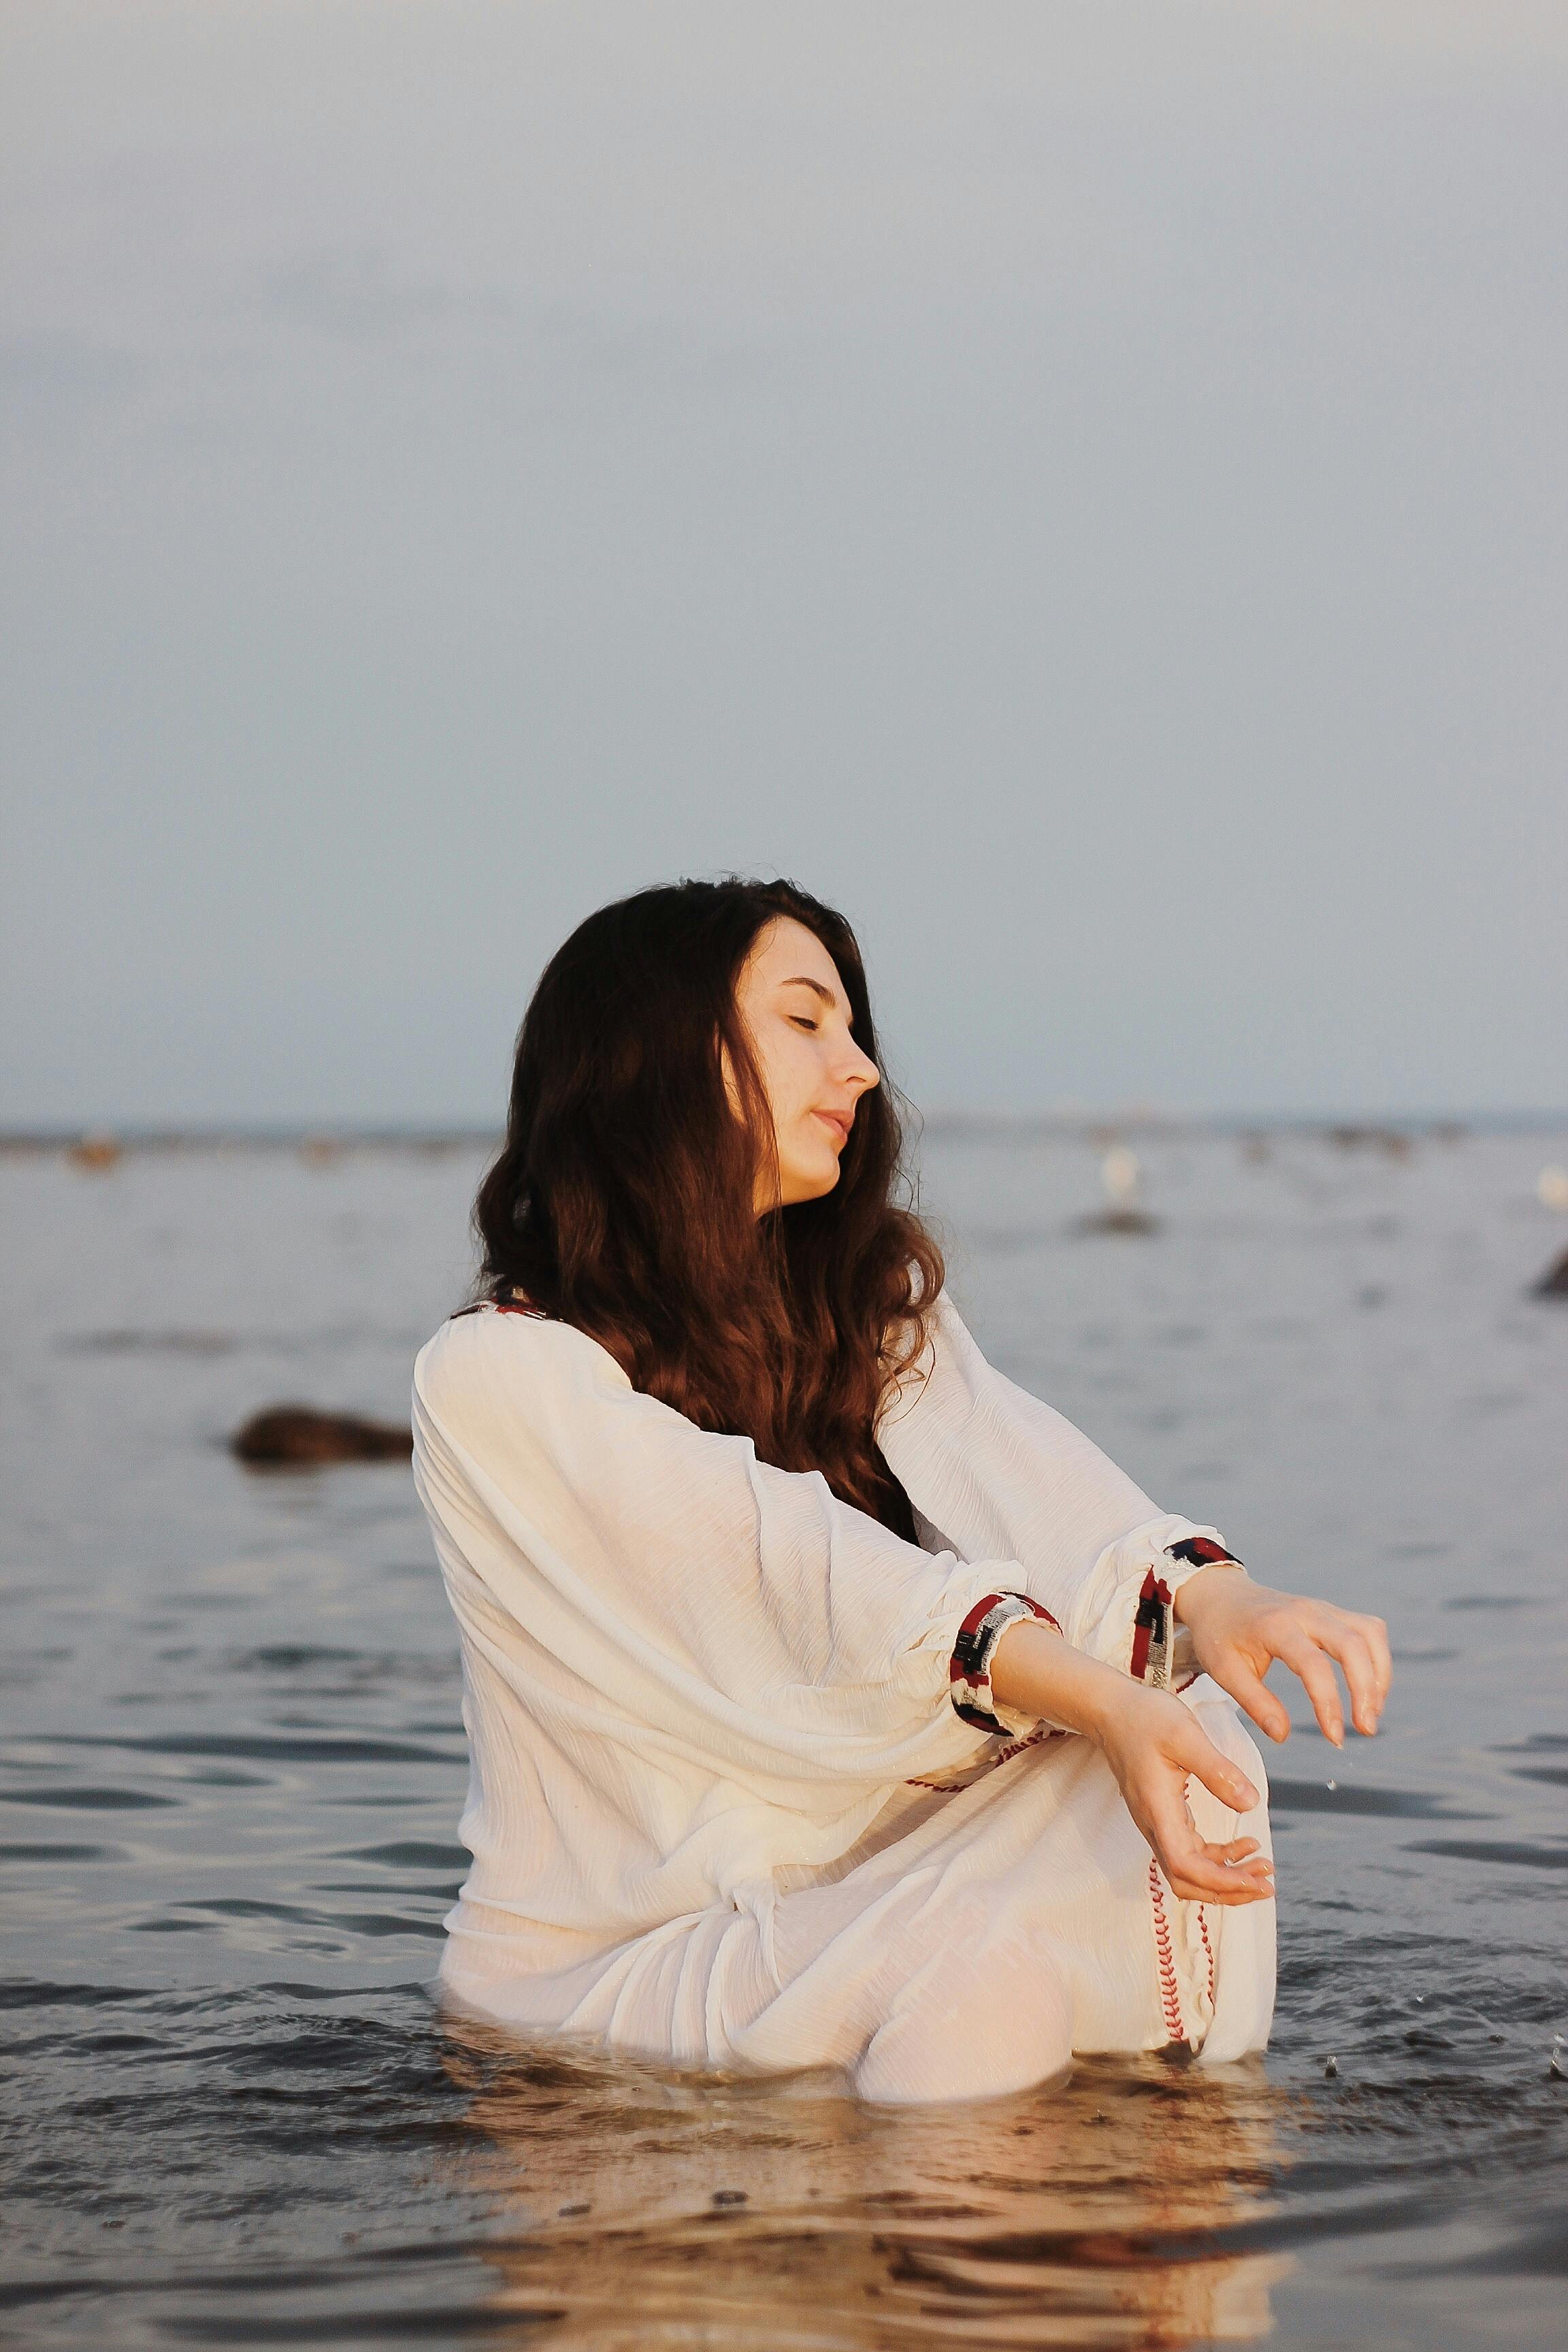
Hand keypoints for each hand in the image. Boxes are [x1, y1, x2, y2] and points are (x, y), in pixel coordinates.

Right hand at [1090, 1677, 1273, 1906]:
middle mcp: (1154, 1825)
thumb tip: (1251, 1804)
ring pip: (1189, 1871)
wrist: (1111, 1710)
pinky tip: (1244, 1844)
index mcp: (1157, 1810)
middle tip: (1266, 1883)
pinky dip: (1219, 1857)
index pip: (1185, 1866)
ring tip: (1263, 1865)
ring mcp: (1157, 1823)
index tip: (1256, 1879)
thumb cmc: (1144, 1718)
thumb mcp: (1185, 1735)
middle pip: (1186, 1880)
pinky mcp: (1164, 1816)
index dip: (1221, 1881)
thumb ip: (1217, 1770)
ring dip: (1227, 1876)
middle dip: (1228, 1890)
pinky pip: (1190, 1852)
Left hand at [1173, 1569, 1390, 1747]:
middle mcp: (1305, 1612)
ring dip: (1379, 1675)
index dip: (1329, 1703)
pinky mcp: (1332, 1612)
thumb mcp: (1224, 1671)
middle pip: (1353, 1644)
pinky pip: (1368, 1630)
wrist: (1219, 1597)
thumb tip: (1283, 1736)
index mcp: (1275, 1626)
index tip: (1335, 1738)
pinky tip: (1368, 1690)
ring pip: (1370, 1634)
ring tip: (1370, 1713)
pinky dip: (1377, 1659)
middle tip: (1366, 1729)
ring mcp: (1323, 1608)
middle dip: (1367, 1689)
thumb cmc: (1219, 1636)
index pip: (1314, 1665)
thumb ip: (1255, 1703)